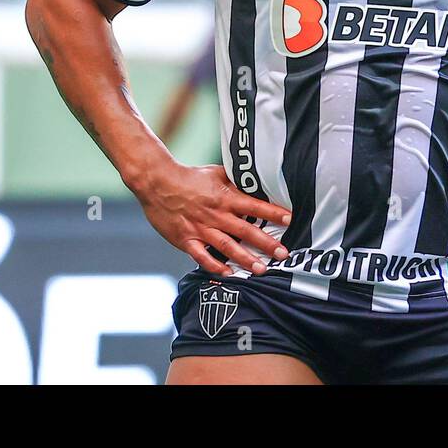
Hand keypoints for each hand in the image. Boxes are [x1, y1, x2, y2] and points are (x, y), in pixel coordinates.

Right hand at [133, 162, 291, 276]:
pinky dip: (215, 266)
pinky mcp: (186, 239)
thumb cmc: (188, 177)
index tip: (289, 219)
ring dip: (245, 259)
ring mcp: (201, 229)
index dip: (272, 213)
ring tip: (261, 269)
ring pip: (227, 247)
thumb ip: (234, 182)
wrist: (157, 182)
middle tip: (283, 254)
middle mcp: (216, 215)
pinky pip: (202, 256)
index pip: (254, 206)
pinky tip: (228, 274)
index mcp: (225, 197)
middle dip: (266, 243)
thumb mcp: (216, 173)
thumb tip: (254, 182)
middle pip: (245, 231)